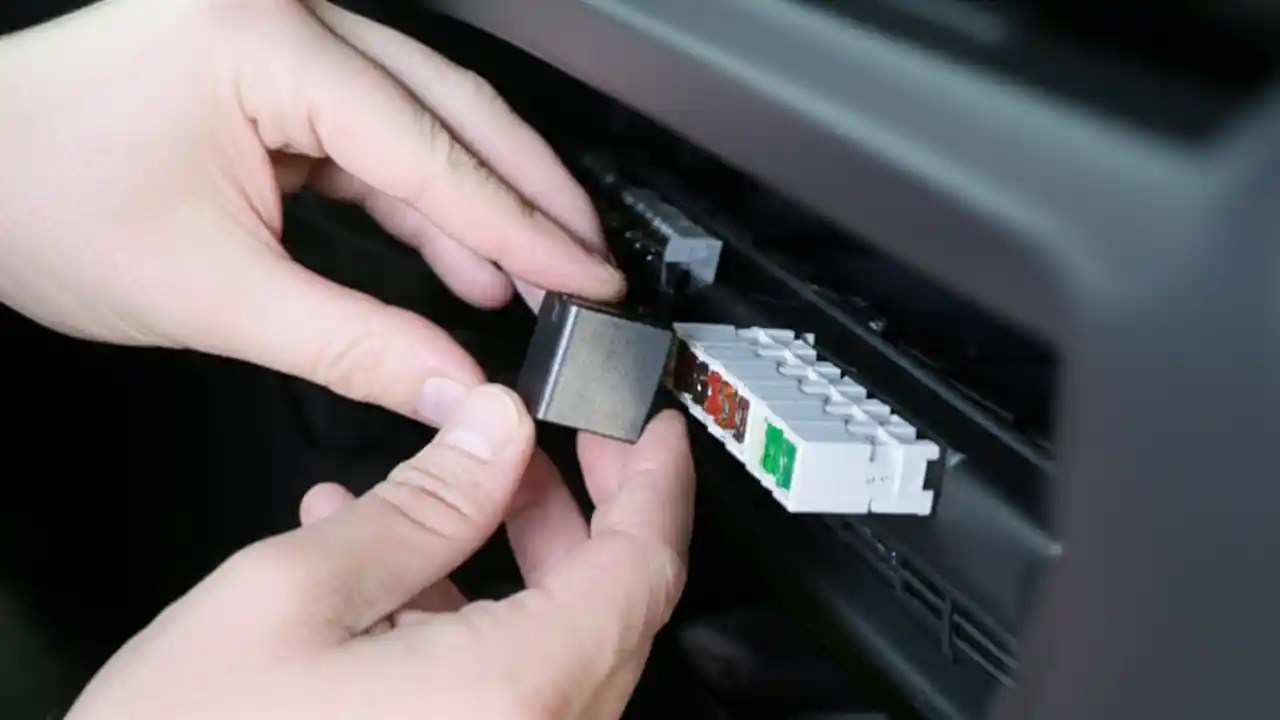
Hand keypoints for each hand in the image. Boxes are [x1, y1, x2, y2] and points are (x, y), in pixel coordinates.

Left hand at [0, 0, 622, 424]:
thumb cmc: (38, 203)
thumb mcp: (211, 293)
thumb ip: (354, 343)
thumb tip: (458, 388)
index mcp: (264, 44)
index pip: (432, 151)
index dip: (522, 229)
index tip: (587, 280)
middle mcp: (285, 14)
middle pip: (453, 107)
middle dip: (531, 196)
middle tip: (592, 268)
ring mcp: (283, 33)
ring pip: (427, 116)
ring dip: (484, 201)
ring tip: (542, 278)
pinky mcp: (276, 67)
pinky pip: (380, 130)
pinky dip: (425, 198)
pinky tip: (466, 256)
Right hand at [65, 385, 694, 718]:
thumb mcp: (290, 595)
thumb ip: (419, 504)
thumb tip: (494, 431)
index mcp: (513, 692)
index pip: (641, 566)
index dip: (654, 482)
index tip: (650, 431)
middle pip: (609, 608)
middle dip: (575, 513)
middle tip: (535, 449)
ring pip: (558, 651)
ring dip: (515, 565)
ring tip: (446, 499)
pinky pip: (506, 698)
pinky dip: (472, 629)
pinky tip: (392, 584)